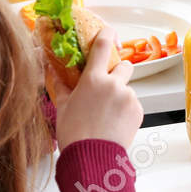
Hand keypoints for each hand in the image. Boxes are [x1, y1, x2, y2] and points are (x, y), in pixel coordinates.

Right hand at [49, 32, 143, 149]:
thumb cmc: (74, 134)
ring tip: (107, 114)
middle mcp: (114, 84)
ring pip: (128, 88)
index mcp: (94, 79)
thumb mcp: (63, 106)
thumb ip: (61, 85)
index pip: (103, 46)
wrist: (93, 157)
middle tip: (107, 86)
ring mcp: (129, 97)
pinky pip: (134, 103)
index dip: (107, 35)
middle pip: (125, 65)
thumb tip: (51, 70)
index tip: (108, 33)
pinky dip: (126, 110)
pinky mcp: (139, 110)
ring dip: (120, 95)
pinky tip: (115, 122)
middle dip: (118, 72)